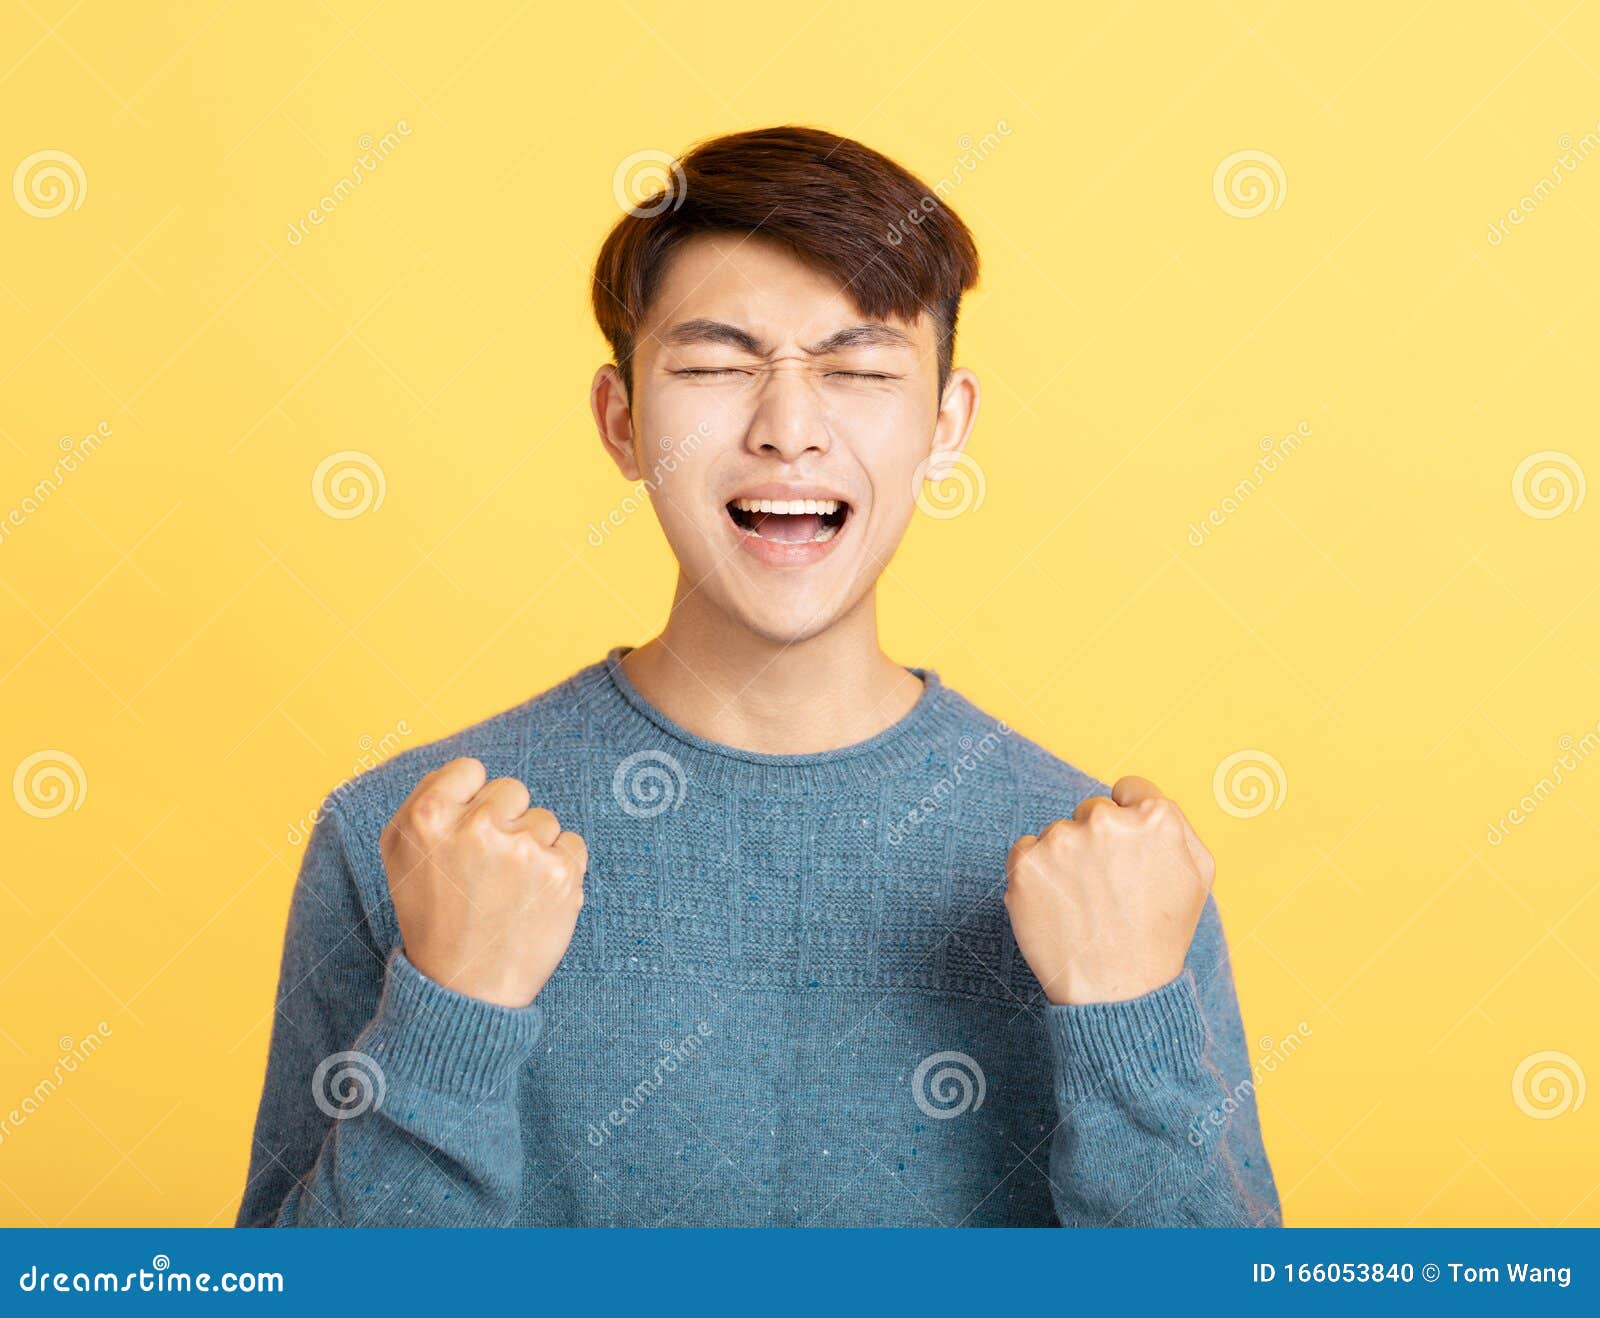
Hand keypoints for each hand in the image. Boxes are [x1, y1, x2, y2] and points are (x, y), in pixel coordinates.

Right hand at [378, 756, 587, 1007]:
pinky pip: (572, 844)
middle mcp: (475, 827)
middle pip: (511, 790)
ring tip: (507, 892)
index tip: (468, 833)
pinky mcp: (560, 872)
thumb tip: (468, 770)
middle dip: (504, 823)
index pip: (470, 768)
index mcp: (428, 816)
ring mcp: (522, 849)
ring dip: (532, 849)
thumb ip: (427, 800)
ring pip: (544, 819)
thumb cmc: (432, 918)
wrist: (465, 990)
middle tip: (487, 871)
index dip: (471, 800)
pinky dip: (560, 868)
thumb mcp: (400, 855)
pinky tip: (534, 898)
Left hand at [1004, 776, 1215, 1005]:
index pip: (1130, 790)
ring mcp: (1061, 841)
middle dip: (1098, 843)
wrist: (1117, 994)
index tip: (1127, 853)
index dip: (1130, 821)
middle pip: (1093, 811)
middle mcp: (1106, 821)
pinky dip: (1036, 875)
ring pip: (1059, 834)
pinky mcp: (1025, 864)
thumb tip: (1143, 798)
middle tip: (1109, 890)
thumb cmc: (1161, 935)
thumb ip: (1176, 824)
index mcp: (1154, 818)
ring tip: (1085, 906)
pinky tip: (1057, 905)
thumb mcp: (1198, 876)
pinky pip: (1026, 851)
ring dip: (1066, 861)